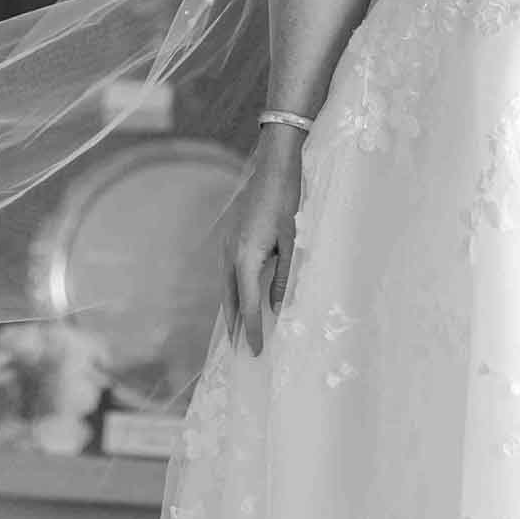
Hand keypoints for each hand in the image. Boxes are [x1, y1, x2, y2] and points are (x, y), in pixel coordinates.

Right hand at [225, 132, 306, 356]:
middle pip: (230, 299)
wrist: (274, 166)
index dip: (252, 330)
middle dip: (234, 325)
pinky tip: (240, 296)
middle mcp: (230, 254)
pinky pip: (228, 272)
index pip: (248, 305)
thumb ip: (283, 278)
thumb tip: (275, 309)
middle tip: (237, 351)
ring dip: (232, 309)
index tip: (254, 353)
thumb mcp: (293, 242)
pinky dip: (233, 290)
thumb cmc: (289, 202)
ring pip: (226, 285)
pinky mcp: (231, 236)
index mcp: (245, 258)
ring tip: (236, 330)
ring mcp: (227, 244)